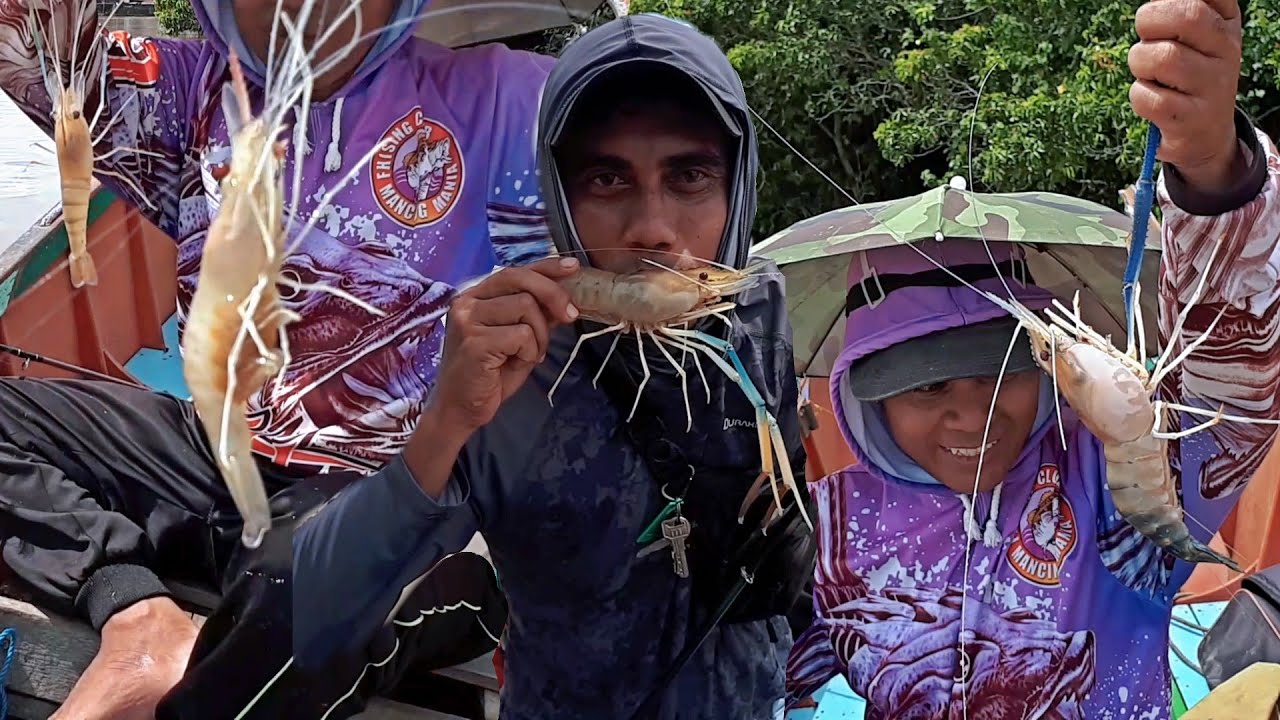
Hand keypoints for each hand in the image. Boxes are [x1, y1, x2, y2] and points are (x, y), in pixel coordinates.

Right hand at [429, 256, 580, 434]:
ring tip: (529, 354)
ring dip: (539, 334)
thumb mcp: (516, 339)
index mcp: (475, 296)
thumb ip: (533, 316)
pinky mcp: (474, 341)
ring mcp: (467, 320)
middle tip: (570, 315)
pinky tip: (516, 363)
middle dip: (553, 295)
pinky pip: (521, 335)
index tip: (573, 267)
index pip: (514, 271)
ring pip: (525, 306)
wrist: (460, 410)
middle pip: (520, 279)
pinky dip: (529, 351)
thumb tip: (563, 298)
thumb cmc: (488, 375)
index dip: (546, 267)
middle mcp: (467, 302)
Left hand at [1129, 0, 1244, 193]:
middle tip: (1146, 40)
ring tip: (1149, 74)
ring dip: (1140, 64)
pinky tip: (1151, 100)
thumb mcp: (1193, 38)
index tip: (1160, 18)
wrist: (1206, 135)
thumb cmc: (1188, 76)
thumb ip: (1175, 12)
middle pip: (1186, 16)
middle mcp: (1228, 51)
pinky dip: (1139, 97)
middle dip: (1149, 22)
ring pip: (1162, 57)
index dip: (1169, 1)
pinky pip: (1150, 98)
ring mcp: (1214, 86)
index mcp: (1226, 24)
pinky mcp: (1193, 119)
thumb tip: (1152, 1)